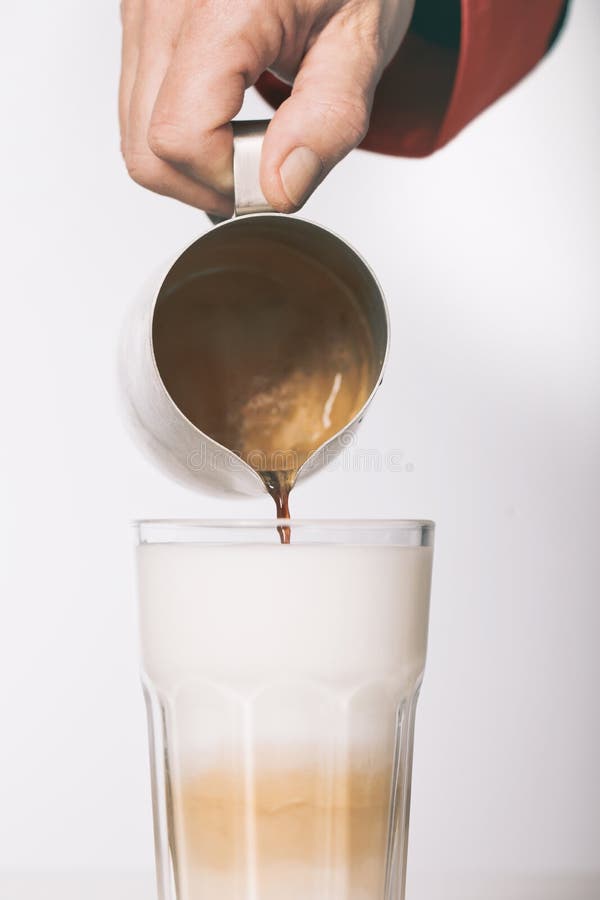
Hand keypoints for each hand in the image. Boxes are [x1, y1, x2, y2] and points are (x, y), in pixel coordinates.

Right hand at [119, 0, 414, 215]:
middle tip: (266, 163)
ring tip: (251, 135)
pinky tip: (227, 116)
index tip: (276, 171)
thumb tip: (278, 189)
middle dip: (208, 182)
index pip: (182, 135)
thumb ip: (327, 121)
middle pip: (147, 150)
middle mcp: (165, 2)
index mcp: (224, 4)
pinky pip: (139, 110)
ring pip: (135, 138)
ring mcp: (141, 11)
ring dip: (194, 163)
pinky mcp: (137, 22)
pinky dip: (182, 135)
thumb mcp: (360, 46)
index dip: (229, 178)